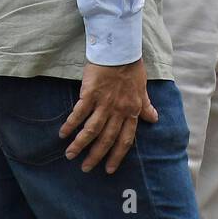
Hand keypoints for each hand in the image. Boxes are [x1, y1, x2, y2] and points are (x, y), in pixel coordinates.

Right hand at [59, 59, 157, 173]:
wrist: (120, 49)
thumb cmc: (131, 66)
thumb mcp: (143, 88)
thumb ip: (146, 105)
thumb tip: (154, 119)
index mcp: (132, 111)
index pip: (125, 140)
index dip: (117, 155)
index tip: (109, 169)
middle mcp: (118, 111)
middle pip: (106, 139)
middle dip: (96, 156)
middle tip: (86, 168)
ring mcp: (104, 103)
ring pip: (92, 130)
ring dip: (80, 144)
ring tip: (70, 155)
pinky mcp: (90, 93)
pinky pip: (79, 113)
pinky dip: (71, 124)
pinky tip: (63, 133)